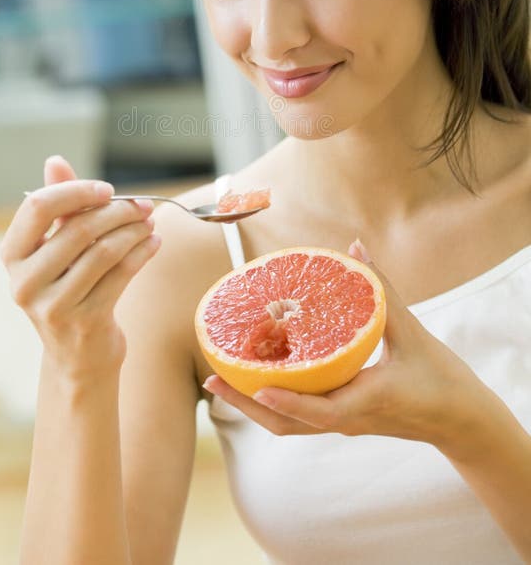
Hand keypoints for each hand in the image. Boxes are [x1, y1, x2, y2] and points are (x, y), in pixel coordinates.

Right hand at [0, 155, 160, 379]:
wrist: (78, 354)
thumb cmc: (68, 289)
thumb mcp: (56, 248)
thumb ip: (58, 206)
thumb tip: (54, 161)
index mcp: (13, 256)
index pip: (38, 207)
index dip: (76, 191)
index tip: (107, 190)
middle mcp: (25, 282)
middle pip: (77, 228)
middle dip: (117, 211)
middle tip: (142, 205)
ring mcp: (53, 305)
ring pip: (104, 251)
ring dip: (134, 230)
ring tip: (149, 222)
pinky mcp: (85, 321)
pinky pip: (121, 274)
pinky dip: (142, 252)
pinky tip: (154, 243)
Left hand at [204, 239, 480, 450]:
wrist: (460, 419)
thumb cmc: (441, 377)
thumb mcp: (413, 331)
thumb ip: (382, 290)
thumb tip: (355, 247)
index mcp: (368, 401)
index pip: (322, 412)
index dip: (289, 401)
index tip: (259, 385)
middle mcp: (349, 420)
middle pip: (287, 424)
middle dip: (247, 404)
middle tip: (211, 379)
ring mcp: (343, 424)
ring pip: (288, 425)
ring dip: (252, 406)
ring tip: (218, 381)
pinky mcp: (342, 420)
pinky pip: (299, 417)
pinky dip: (272, 401)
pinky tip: (253, 378)